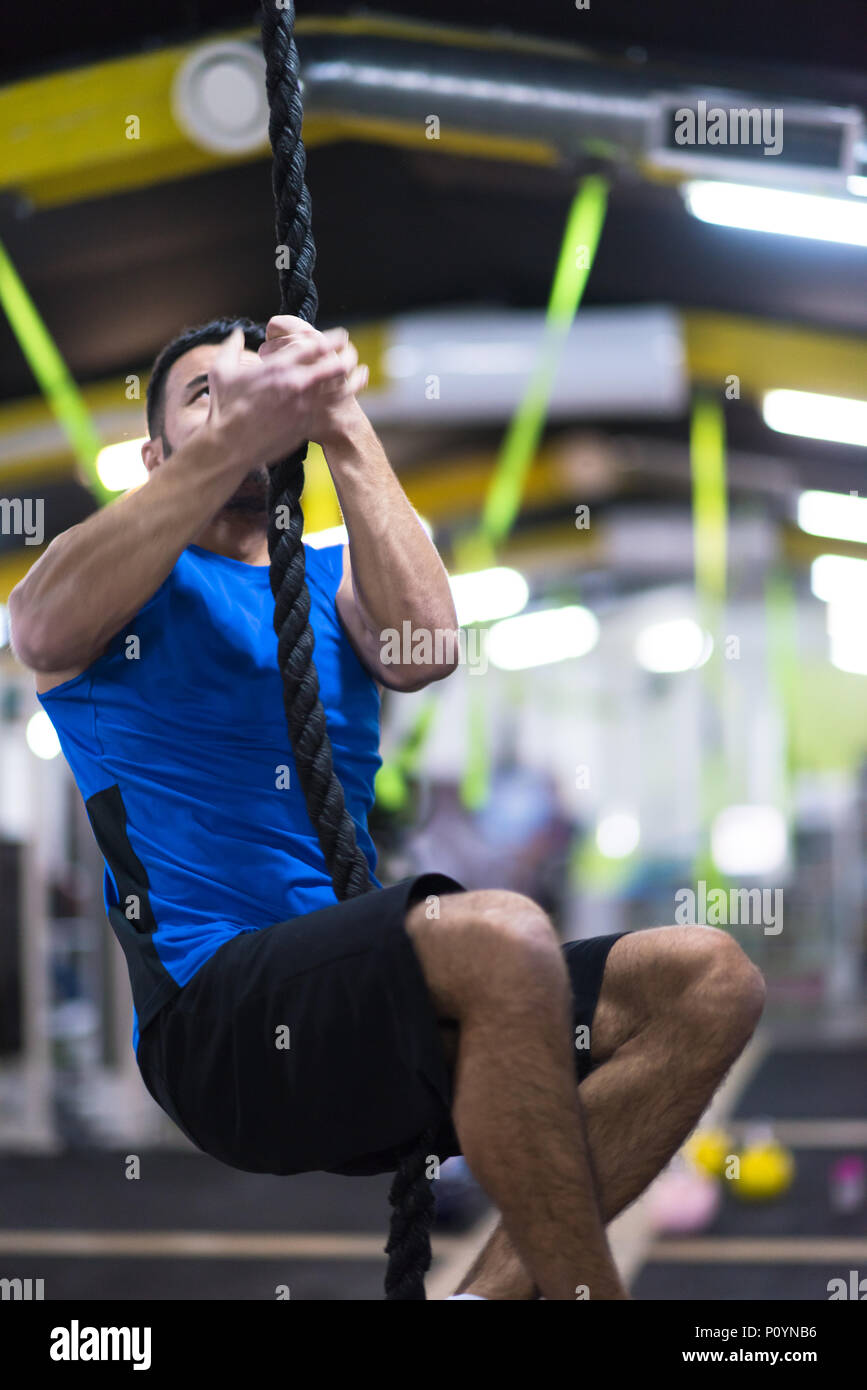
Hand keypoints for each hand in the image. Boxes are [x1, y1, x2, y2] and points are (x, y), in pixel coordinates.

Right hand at [203, 325, 358, 472]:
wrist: (229, 446)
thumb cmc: (224, 409)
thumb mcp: (221, 372)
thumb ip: (231, 347)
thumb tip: (237, 333)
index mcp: (277, 367)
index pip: (313, 345)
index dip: (331, 338)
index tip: (340, 336)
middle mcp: (295, 384)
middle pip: (334, 364)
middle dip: (347, 355)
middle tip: (351, 351)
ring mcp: (304, 406)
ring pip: (340, 388)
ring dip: (353, 377)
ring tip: (361, 371)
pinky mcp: (306, 425)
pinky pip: (333, 408)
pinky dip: (345, 398)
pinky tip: (351, 394)